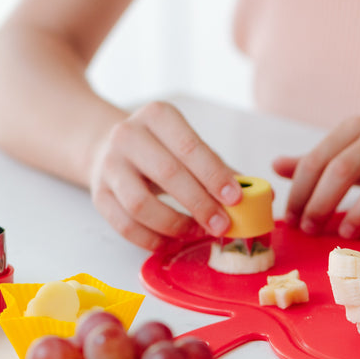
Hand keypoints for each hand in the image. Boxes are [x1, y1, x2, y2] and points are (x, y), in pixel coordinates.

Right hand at [88, 101, 241, 249]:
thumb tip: (261, 196)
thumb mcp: (190, 147)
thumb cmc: (163, 150)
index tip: (236, 198)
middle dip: (199, 203)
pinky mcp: (98, 195)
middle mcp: (128, 135)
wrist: (110, 148)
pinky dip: (151, 239)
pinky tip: (171, 241)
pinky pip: (124, 225)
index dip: (214, 175)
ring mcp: (109, 165)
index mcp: (158, 116)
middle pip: (167, 174)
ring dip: (174, 224)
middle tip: (222, 224)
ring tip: (196, 231)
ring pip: (140, 204)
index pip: (189, 147)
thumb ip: (222, 170)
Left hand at [274, 119, 359, 238]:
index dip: (301, 191)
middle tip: (311, 230)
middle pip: (345, 168)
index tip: (292, 220)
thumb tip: (277, 166)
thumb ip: (319, 161)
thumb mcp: (356, 150)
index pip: (319, 159)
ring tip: (346, 235)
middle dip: (323, 203)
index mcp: (358, 129)